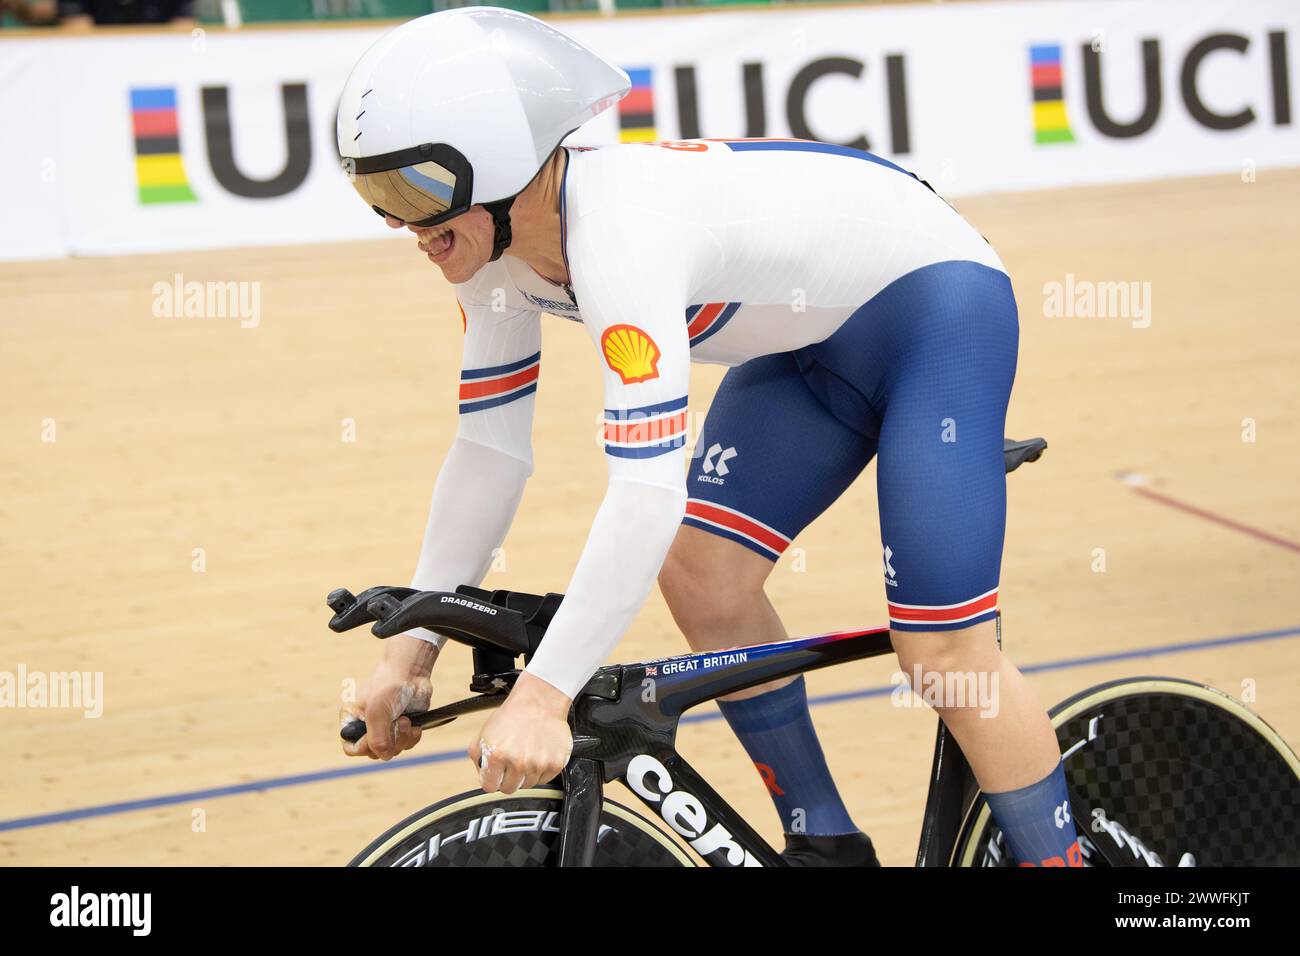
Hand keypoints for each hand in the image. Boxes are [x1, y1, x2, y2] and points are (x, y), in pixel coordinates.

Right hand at [341, 634, 437, 759]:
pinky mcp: (402, 727)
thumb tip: (384, 756)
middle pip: (374, 752)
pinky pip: (406, 745)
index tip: (377, 736)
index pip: (351, 748)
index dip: (364, 747)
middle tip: (399, 722)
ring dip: (402, 738)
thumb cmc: (389, 685)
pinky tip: (415, 725)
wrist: (412, 672)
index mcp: (352, 720)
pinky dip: (412, 737)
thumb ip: (377, 738)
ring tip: (406, 720)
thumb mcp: (377, 712)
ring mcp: (385, 728)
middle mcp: (366, 726)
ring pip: (392, 750)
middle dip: (390, 741)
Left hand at [469, 672, 572, 793]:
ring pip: (527, 785)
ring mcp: (538, 764)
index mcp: (496, 756)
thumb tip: (483, 775)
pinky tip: (537, 754)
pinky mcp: (555, 764)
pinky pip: (544, 780)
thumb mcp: (483, 734)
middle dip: (507, 778)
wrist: (539, 702)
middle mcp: (518, 762)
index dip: (491, 779)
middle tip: (512, 762)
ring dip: (525, 774)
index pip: (489, 786)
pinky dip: (540, 771)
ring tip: (526, 754)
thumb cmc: (512, 716)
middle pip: (509, 788)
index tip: (496, 773)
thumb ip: (478, 759)